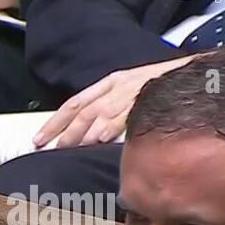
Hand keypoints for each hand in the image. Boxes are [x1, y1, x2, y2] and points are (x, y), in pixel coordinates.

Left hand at [34, 56, 196, 148]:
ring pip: (97, 117)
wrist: (186, 73)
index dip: (53, 122)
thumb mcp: (125, 88)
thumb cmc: (155, 85)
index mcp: (107, 83)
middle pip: (81, 113)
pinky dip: (108, 130)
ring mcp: (127, 96)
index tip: (38, 139)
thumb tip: (83, 132)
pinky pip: (121, 118)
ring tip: (69, 151)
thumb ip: (105, 106)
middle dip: (64, 133)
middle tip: (52, 150)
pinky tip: (97, 141)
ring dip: (81, 136)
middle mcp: (113, 89)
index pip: (73, 104)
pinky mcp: (141, 103)